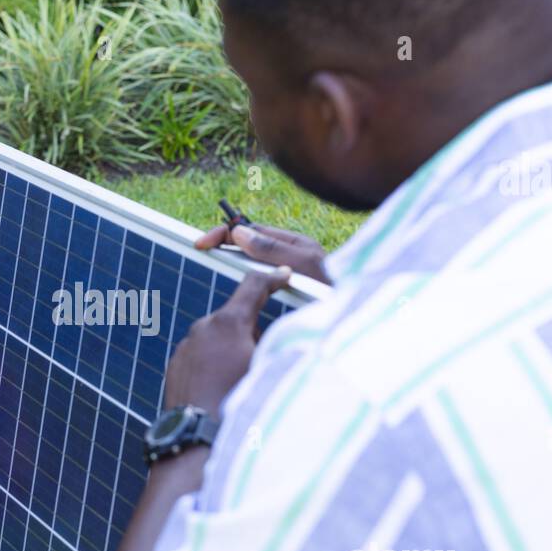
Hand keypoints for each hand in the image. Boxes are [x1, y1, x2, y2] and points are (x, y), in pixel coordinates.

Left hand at [163, 265, 292, 413]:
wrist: (197, 439)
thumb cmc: (237, 405)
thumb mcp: (267, 367)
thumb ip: (274, 340)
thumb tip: (280, 332)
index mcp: (228, 323)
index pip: (253, 286)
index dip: (272, 278)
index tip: (283, 275)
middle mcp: (202, 328)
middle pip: (236, 318)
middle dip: (250, 332)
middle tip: (259, 361)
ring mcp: (185, 347)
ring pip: (217, 338)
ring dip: (230, 350)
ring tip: (236, 383)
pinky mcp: (175, 365)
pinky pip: (200, 356)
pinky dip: (212, 365)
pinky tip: (218, 390)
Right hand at [195, 221, 329, 285]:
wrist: (353, 320)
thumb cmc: (336, 290)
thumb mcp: (305, 265)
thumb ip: (273, 249)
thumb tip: (238, 234)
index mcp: (291, 244)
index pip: (250, 231)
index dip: (223, 234)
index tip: (201, 243)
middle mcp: (286, 257)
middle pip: (246, 246)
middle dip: (222, 246)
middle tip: (198, 251)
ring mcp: (283, 276)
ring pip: (248, 266)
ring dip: (230, 266)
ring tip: (208, 269)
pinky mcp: (282, 296)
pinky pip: (255, 286)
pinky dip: (241, 286)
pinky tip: (232, 296)